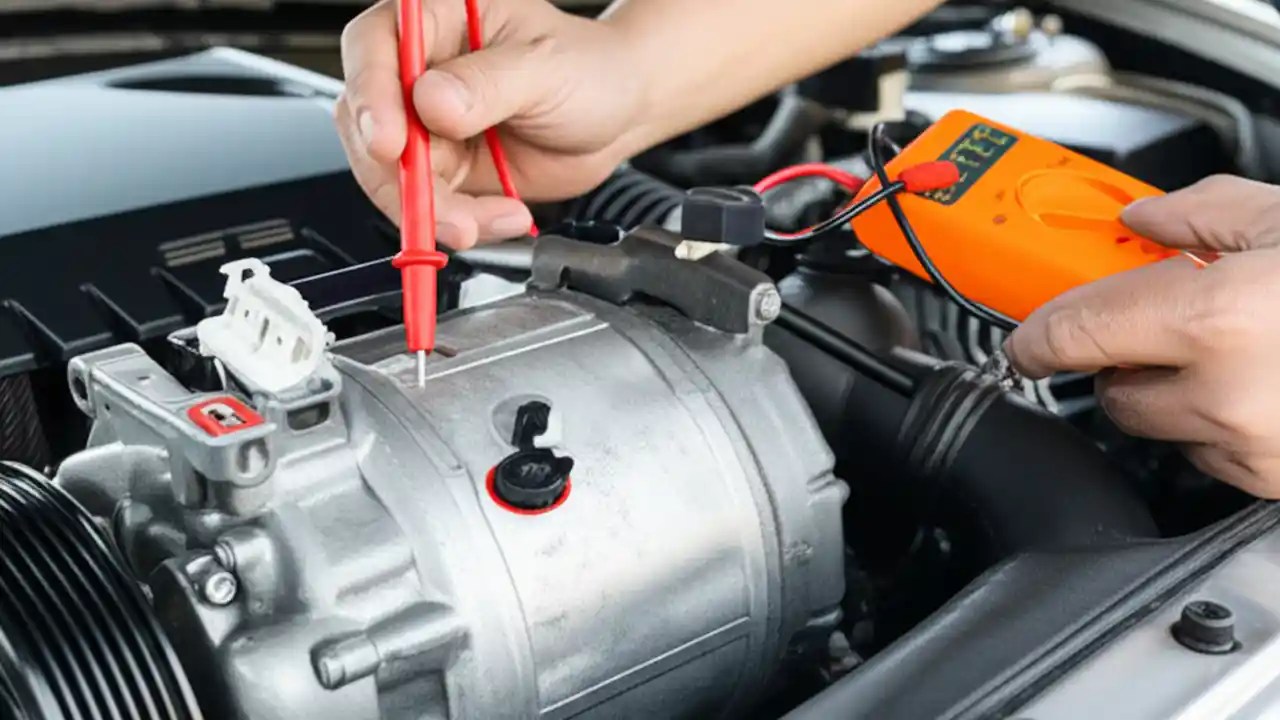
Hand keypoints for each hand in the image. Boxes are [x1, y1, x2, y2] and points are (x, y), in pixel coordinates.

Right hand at [336, 0, 648, 248]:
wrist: (620, 114)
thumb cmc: (589, 69)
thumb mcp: (545, 68)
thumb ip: (488, 84)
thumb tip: (432, 102)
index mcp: (437, 19)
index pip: (374, 48)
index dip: (371, 97)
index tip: (389, 142)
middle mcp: (420, 71)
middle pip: (367, 123)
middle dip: (401, 176)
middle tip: (442, 210)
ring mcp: (428, 126)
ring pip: (395, 176)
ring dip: (436, 211)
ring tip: (487, 222)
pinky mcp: (445, 170)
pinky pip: (431, 206)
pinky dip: (463, 223)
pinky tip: (506, 215)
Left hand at [1005, 175, 1279, 497]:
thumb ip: (1201, 215)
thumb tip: (1145, 219)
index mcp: (1212, 321)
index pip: (1070, 338)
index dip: (1034, 331)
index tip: (1023, 329)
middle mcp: (1223, 398)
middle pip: (1110, 393)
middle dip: (1121, 356)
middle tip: (1159, 317)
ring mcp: (1254, 451)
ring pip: (1162, 429)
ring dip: (1174, 391)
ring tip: (1235, 346)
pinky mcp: (1278, 484)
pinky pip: (1213, 457)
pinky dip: (1219, 423)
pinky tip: (1265, 382)